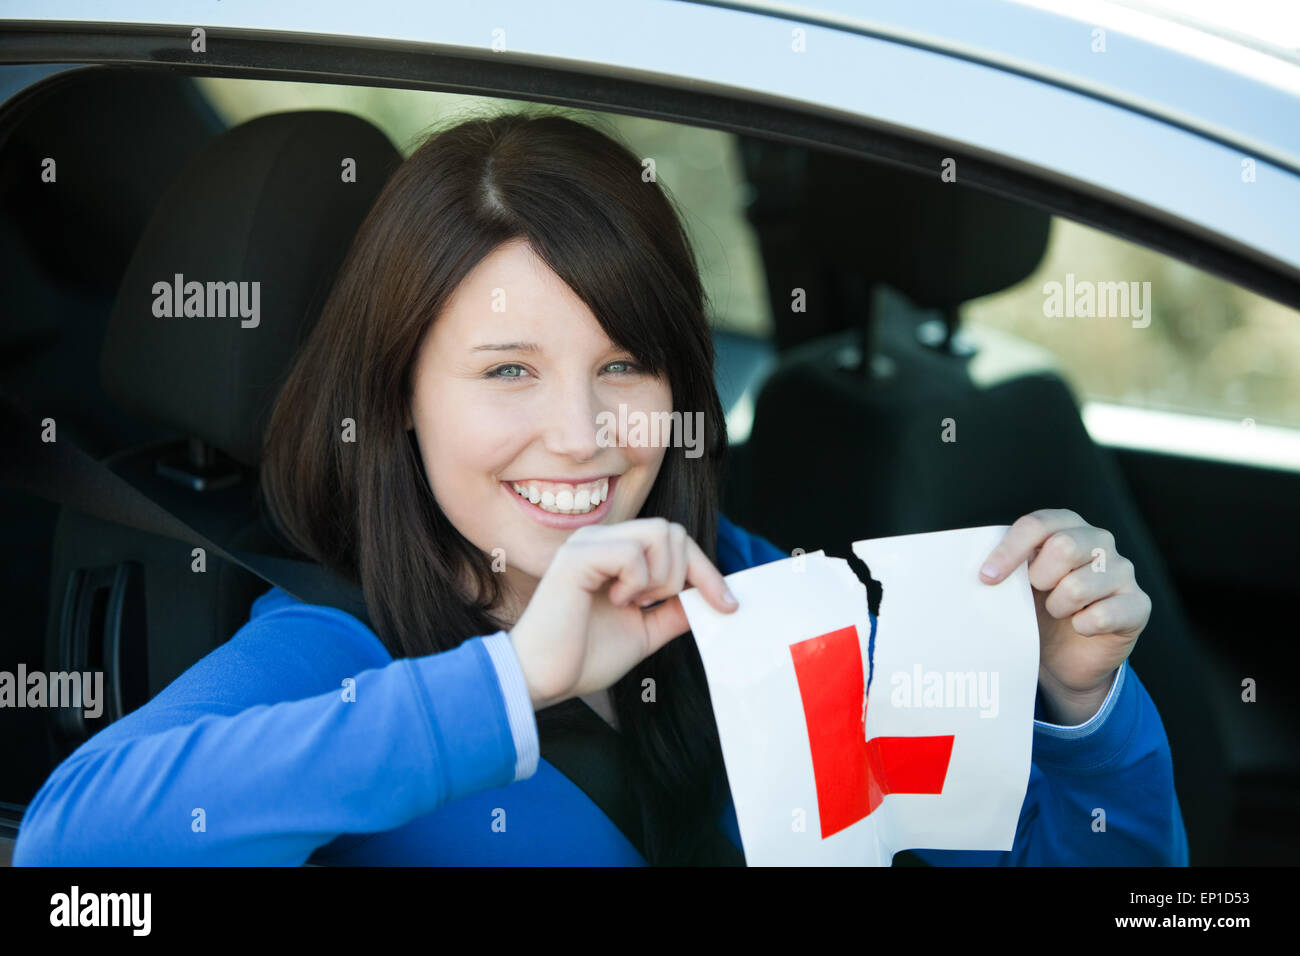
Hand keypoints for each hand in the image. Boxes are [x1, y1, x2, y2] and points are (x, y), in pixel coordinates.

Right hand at [508, 518, 738, 709]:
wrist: (540, 680)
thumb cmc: (581, 658)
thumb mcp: (643, 632)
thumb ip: (673, 612)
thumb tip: (711, 600)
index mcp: (614, 553)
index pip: (675, 542)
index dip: (707, 572)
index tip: (729, 605)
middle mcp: (600, 539)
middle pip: (674, 531)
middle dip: (683, 575)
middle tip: (653, 606)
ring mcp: (587, 543)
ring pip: (660, 534)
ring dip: (661, 578)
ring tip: (632, 603)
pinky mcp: (578, 556)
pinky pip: (633, 553)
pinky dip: (636, 582)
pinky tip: (614, 602)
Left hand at [978, 509, 1150, 724]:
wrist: (1065, 655)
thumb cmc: (1037, 609)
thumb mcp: (1017, 583)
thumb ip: (1004, 566)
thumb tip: (982, 571)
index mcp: (1066, 526)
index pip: (1037, 524)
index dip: (1009, 551)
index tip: (987, 578)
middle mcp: (1100, 541)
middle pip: (1063, 547)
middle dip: (1039, 578)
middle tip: (1036, 594)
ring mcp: (1123, 571)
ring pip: (1079, 585)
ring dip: (1058, 607)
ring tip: (1059, 611)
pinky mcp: (1138, 604)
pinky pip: (1103, 615)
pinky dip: (1082, 626)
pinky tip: (1080, 626)